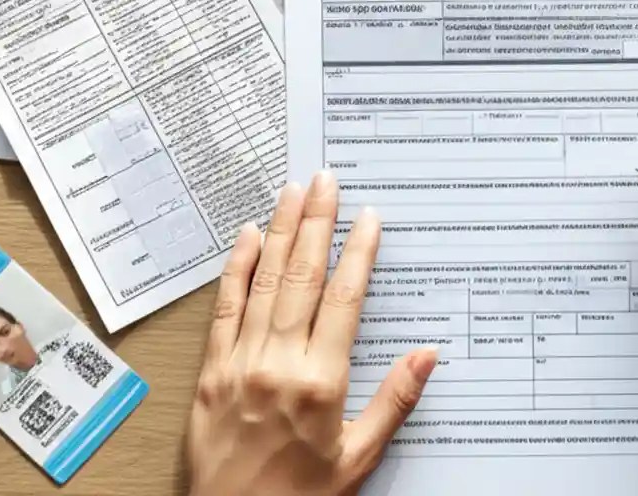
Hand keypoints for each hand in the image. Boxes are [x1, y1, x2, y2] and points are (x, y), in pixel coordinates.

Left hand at [186, 173, 436, 495]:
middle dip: (316, 222)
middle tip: (326, 180)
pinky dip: (236, 269)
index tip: (368, 219)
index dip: (358, 253)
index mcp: (319, 383)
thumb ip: (393, 402)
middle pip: (302, 276)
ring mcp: (238, 364)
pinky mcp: (209, 372)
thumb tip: (427, 356)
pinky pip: (224, 308)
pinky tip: (246, 238)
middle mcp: (276, 364)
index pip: (344, 300)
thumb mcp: (358, 458)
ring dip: (278, 232)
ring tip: (291, 192)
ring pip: (263, 282)